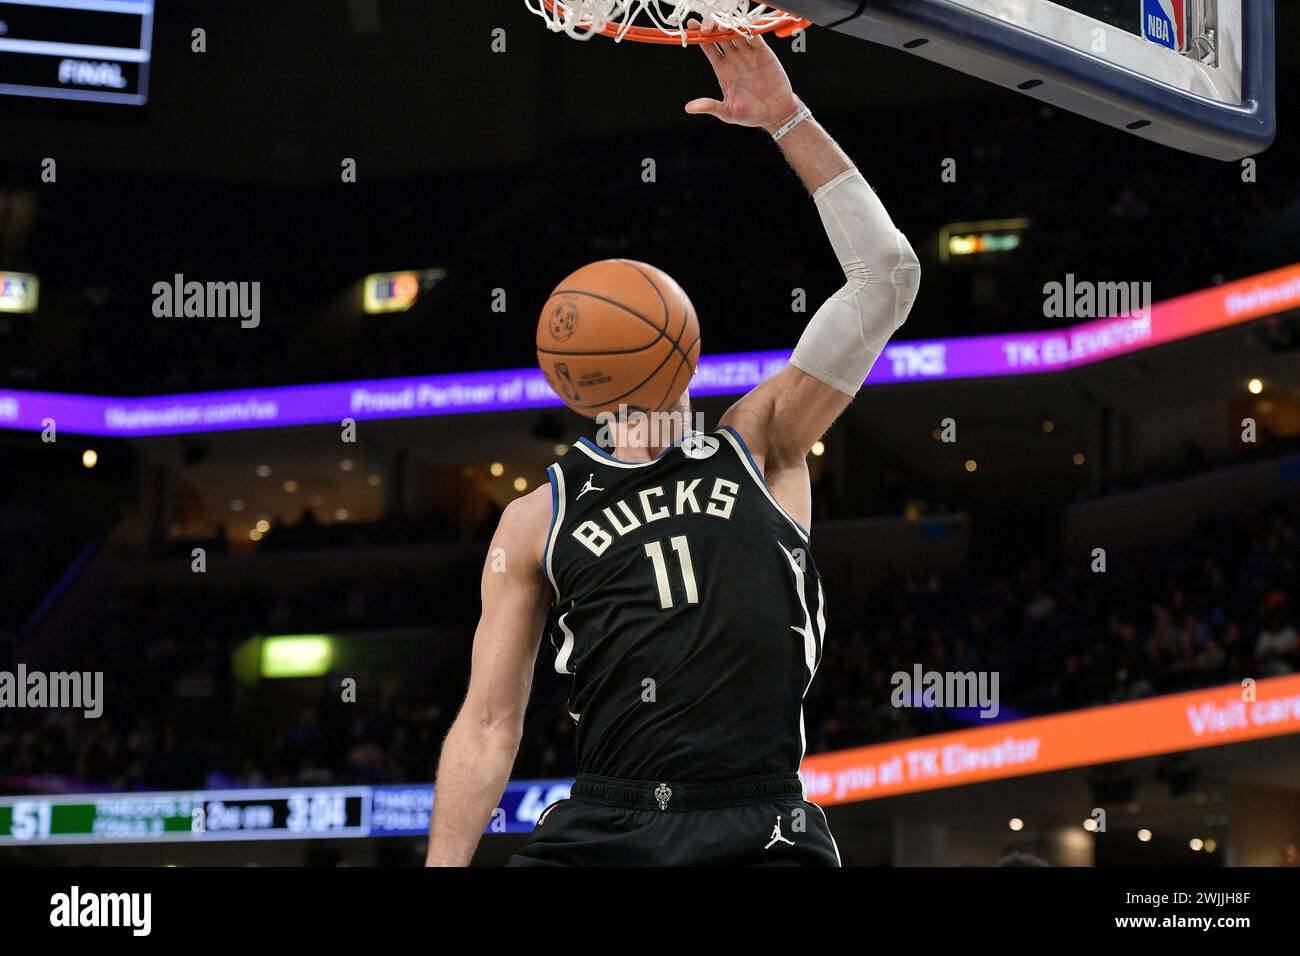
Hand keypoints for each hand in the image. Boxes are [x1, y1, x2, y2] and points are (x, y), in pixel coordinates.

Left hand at [684, 18, 800, 133]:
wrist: (776, 114)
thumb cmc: (751, 115)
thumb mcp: (727, 112)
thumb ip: (710, 106)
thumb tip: (689, 108)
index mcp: (722, 69)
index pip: (708, 47)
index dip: (699, 36)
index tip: (692, 26)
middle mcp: (733, 59)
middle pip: (719, 35)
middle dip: (712, 26)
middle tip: (708, 24)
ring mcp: (748, 54)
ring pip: (735, 32)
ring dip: (729, 25)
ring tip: (723, 26)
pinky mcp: (763, 52)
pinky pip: (754, 35)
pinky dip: (749, 28)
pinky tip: (743, 26)